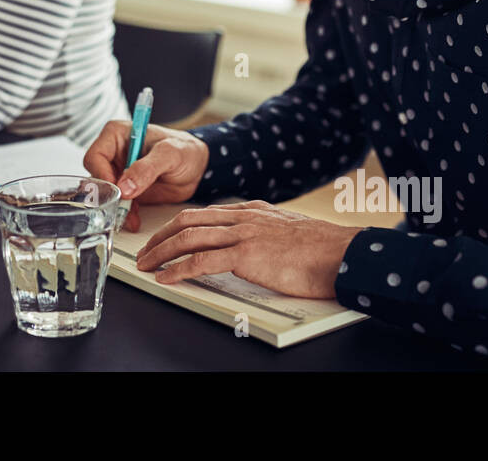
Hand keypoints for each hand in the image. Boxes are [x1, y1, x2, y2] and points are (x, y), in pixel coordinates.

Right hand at [83, 121, 209, 231]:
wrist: (198, 167)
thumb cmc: (185, 150)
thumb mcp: (169, 154)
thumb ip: (146, 168)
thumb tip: (125, 186)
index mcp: (117, 134)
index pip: (95, 156)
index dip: (102, 175)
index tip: (117, 190)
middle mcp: (114, 152)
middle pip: (95, 177)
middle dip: (107, 195)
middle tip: (121, 208)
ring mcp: (118, 172)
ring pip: (104, 193)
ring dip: (115, 208)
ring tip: (131, 217)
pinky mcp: (126, 189)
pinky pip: (116, 204)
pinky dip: (123, 214)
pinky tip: (134, 218)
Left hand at [134, 201, 364, 297]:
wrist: (342, 253)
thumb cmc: (322, 249)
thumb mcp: (287, 232)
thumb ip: (265, 234)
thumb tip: (252, 248)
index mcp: (252, 211)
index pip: (204, 213)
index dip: (178, 224)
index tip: (164, 236)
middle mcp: (243, 217)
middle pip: (188, 220)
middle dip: (161, 235)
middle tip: (145, 251)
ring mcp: (243, 233)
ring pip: (189, 237)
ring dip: (162, 252)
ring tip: (147, 265)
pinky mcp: (246, 254)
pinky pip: (201, 260)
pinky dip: (178, 268)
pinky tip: (167, 277)